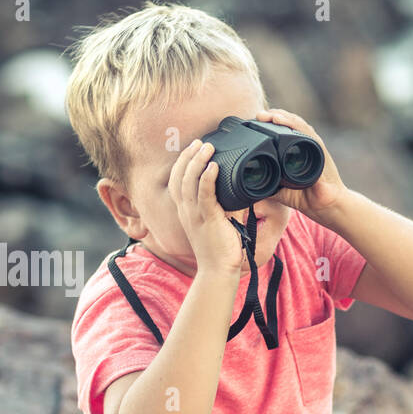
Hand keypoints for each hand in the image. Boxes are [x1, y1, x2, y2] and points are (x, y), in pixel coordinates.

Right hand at [169, 138, 244, 273]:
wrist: (218, 271)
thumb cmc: (219, 250)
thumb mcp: (217, 223)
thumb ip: (221, 207)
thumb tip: (236, 192)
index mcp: (186, 212)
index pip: (177, 181)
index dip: (183, 163)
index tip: (194, 149)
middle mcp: (186, 211)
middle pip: (179, 176)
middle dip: (188, 156)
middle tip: (201, 142)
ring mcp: (195, 215)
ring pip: (189, 181)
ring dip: (198, 161)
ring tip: (208, 147)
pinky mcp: (208, 220)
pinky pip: (205, 194)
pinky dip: (208, 178)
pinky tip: (214, 166)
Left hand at [253, 107, 348, 220]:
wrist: (326, 207)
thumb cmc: (307, 198)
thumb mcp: (282, 191)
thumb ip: (268, 186)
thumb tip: (250, 187)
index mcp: (296, 152)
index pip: (282, 132)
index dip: (269, 125)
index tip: (255, 122)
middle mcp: (305, 145)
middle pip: (288, 124)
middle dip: (273, 117)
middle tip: (258, 115)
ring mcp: (313, 146)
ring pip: (296, 124)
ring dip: (282, 117)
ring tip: (268, 115)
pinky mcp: (319, 149)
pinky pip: (306, 132)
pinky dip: (293, 124)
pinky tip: (281, 119)